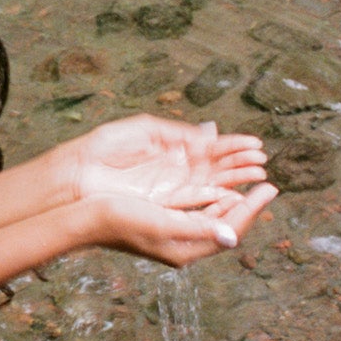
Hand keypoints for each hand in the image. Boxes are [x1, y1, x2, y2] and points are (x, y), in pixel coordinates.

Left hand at [62, 115, 269, 215]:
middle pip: (217, 173)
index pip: (212, 152)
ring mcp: (171, 194)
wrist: (78, 173)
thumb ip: (178, 133)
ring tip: (258, 173)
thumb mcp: (146, 130)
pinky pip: (197, 206)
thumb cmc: (105, 148)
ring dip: (236, 183)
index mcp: (173, 154)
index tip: (256, 145)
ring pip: (212, 190)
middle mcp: (176, 176)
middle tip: (263, 162)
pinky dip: (218, 201)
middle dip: (241, 167)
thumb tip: (209, 134)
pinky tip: (236, 194)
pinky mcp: (163, 210)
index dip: (234, 149)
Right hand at [86, 181, 276, 266]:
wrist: (83, 217)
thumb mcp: (161, 220)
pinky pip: (200, 213)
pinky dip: (214, 199)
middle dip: (248, 205)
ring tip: (250, 185)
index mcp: (185, 248)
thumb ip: (197, 226)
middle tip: (268, 184)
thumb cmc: (118, 217)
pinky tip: (220, 189)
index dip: (252, 208)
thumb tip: (233, 236)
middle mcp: (183, 245)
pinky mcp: (165, 224)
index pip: (230, 229)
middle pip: (227, 225)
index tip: (271, 187)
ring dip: (234, 201)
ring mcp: (174, 236)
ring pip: (214, 218)